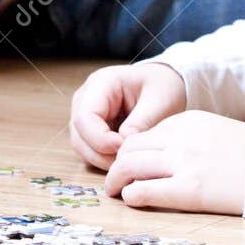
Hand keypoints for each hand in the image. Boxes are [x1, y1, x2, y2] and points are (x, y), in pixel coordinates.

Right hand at [69, 61, 187, 169]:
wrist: (166, 83)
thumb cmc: (162, 87)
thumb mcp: (159, 101)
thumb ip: (141, 122)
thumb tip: (123, 145)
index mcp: (100, 84)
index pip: (84, 117)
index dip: (99, 138)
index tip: (123, 148)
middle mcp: (86, 99)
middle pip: (78, 135)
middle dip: (101, 153)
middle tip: (127, 161)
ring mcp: (86, 115)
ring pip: (81, 147)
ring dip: (102, 159)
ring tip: (128, 161)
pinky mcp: (91, 130)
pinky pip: (90, 151)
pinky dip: (104, 160)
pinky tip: (125, 159)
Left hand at [103, 109, 244, 214]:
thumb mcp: (213, 131)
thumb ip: (185, 138)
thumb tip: (157, 155)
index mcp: (185, 122)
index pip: (142, 135)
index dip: (130, 152)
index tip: (127, 165)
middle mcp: (180, 138)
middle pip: (129, 148)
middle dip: (116, 165)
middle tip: (114, 180)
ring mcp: (184, 162)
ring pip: (129, 166)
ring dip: (117, 181)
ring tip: (117, 192)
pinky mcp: (191, 189)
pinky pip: (145, 190)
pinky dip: (132, 195)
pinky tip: (132, 199)